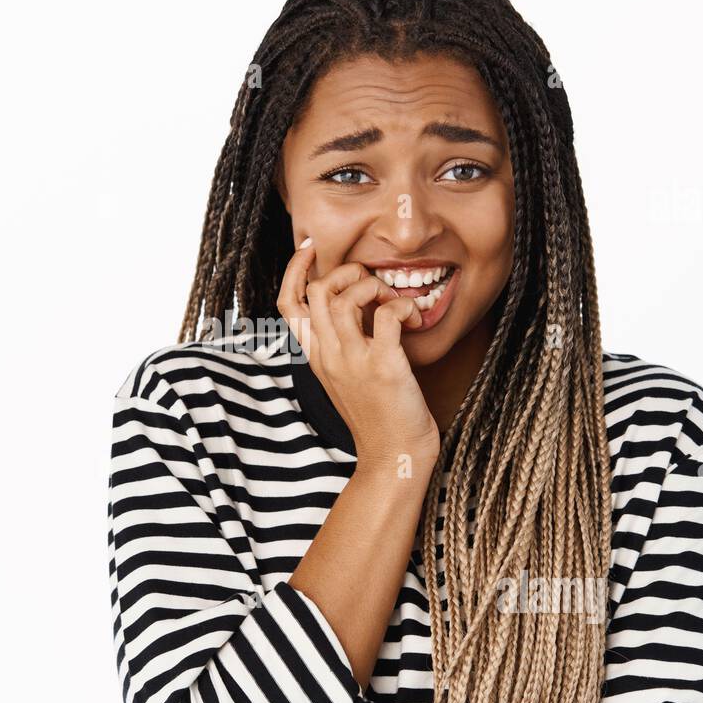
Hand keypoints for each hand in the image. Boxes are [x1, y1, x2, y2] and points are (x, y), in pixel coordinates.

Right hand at [276, 240, 440, 467]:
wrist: (393, 456)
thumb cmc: (378, 415)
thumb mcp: (345, 377)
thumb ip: (341, 344)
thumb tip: (353, 306)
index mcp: (316, 356)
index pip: (287, 303)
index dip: (295, 268)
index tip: (311, 247)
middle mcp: (327, 355)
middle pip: (316, 291)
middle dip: (345, 271)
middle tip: (370, 280)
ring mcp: (352, 361)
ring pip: (344, 297)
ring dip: (373, 286)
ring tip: (392, 301)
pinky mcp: (383, 366)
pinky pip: (386, 315)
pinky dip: (403, 306)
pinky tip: (415, 319)